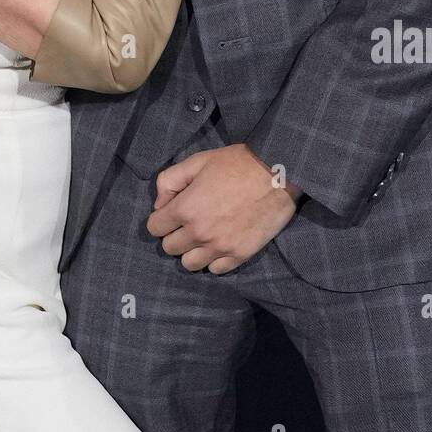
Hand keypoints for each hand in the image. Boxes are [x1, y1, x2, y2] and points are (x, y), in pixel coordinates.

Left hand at [146, 143, 298, 274]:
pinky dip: (214, 260)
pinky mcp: (240, 255)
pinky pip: (215, 270)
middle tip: (188, 222)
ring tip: (203, 236)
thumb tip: (159, 205)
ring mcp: (220, 247)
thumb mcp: (198, 161)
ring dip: (192, 251)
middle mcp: (199, 232)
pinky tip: (220, 243)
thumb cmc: (236, 163)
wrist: (277, 174)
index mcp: (186, 208)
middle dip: (174, 235)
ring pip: (189, 264)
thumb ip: (170, 181)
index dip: (161, 218)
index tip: (171, 212)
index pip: (154, 228)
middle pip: (170, 248)